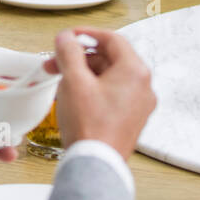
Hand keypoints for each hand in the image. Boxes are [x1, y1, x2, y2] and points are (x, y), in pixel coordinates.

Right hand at [43, 27, 155, 158]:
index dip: (86, 35)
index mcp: (135, 71)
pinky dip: (93, 89)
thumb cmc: (90, 127)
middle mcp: (143, 86)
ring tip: (61, 81)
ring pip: (110, 77)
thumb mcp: (74, 81)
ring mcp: (139, 104)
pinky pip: (112, 94)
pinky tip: (74, 96)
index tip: (69, 37)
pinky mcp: (131, 119)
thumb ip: (69, 53)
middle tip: (57, 62)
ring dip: (84, 74)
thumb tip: (66, 38)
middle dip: (80, 58)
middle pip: (110, 58)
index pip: (112, 39)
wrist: (95, 165)